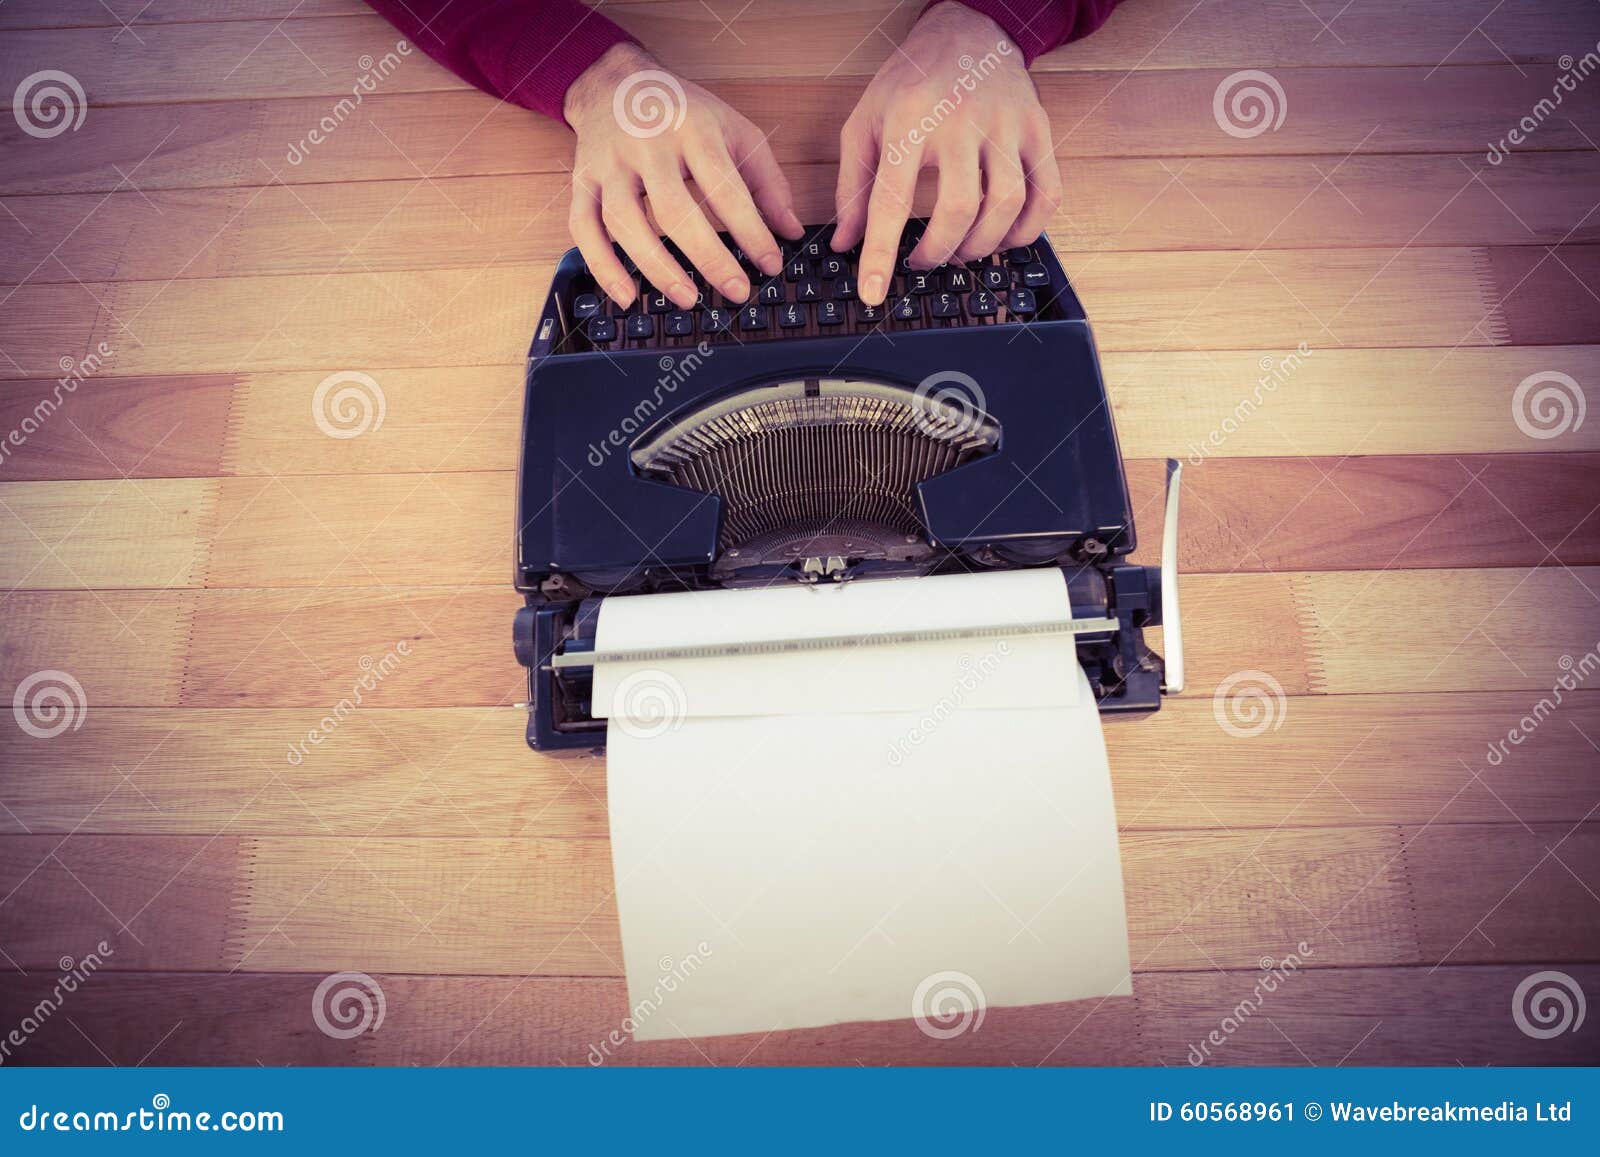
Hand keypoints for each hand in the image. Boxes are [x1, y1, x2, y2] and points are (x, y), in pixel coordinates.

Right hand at [565, 44, 803, 309]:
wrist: (616, 82)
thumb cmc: (683, 113)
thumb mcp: (734, 131)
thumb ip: (766, 181)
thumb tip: (791, 231)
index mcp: (693, 130)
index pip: (725, 187)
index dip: (751, 231)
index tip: (771, 265)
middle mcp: (647, 145)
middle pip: (675, 209)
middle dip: (709, 257)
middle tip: (737, 292)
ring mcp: (610, 164)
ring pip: (625, 222)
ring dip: (656, 267)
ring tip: (687, 299)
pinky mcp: (582, 181)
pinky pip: (584, 228)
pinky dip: (602, 266)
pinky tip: (626, 296)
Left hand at [832, 1, 1062, 304]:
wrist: (968, 31)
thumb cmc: (911, 81)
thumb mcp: (865, 122)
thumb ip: (852, 185)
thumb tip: (846, 243)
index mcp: (908, 120)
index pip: (891, 200)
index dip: (881, 255)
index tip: (873, 293)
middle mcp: (960, 121)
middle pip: (959, 210)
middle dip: (938, 252)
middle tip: (924, 262)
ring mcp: (1006, 125)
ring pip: (1007, 206)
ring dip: (982, 246)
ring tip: (960, 251)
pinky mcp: (1038, 130)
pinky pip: (1046, 195)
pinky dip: (1027, 230)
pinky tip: (1002, 238)